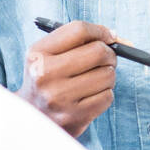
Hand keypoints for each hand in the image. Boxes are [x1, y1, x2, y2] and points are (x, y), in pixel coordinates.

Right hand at [18, 20, 117, 138]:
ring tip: (95, 80)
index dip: (100, 31)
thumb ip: (77, 41)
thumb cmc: (48, 80)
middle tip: (107, 59)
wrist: (33, 119)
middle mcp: (45, 74)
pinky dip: (105, 94)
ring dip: (108, 75)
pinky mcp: (74, 117)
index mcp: (38, 54)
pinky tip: (91, 96)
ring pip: (107, 75)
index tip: (109, 36)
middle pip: (98, 51)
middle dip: (109, 54)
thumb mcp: (48, 55)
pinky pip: (107, 96)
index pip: (78, 30)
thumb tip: (116, 36)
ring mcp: (59, 98)